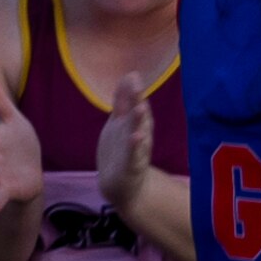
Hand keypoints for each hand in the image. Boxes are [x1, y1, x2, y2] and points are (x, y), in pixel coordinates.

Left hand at [97, 70, 164, 223]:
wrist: (122, 185)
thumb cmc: (121, 149)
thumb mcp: (119, 122)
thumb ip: (124, 100)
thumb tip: (130, 75)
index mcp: (133, 124)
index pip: (134, 104)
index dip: (133, 91)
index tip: (132, 74)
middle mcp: (138, 134)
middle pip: (139, 116)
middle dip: (139, 101)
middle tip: (138, 84)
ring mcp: (137, 150)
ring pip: (140, 133)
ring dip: (140, 122)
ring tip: (141, 108)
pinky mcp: (132, 166)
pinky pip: (134, 154)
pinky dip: (135, 146)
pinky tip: (136, 136)